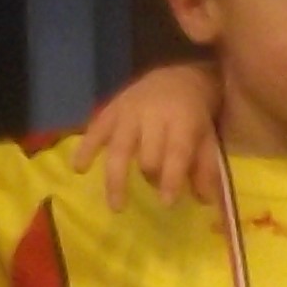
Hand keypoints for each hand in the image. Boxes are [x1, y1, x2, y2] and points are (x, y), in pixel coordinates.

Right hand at [71, 64, 223, 210]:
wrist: (176, 79)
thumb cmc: (193, 117)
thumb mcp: (208, 138)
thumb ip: (206, 169)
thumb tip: (203, 201)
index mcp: (181, 120)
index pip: (176, 152)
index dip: (171, 179)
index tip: (166, 203)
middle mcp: (152, 115)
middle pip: (147, 155)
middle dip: (150, 177)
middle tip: (153, 187)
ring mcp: (128, 112)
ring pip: (119, 149)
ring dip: (116, 180)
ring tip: (116, 207)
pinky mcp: (110, 110)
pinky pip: (95, 131)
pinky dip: (85, 149)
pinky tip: (78, 168)